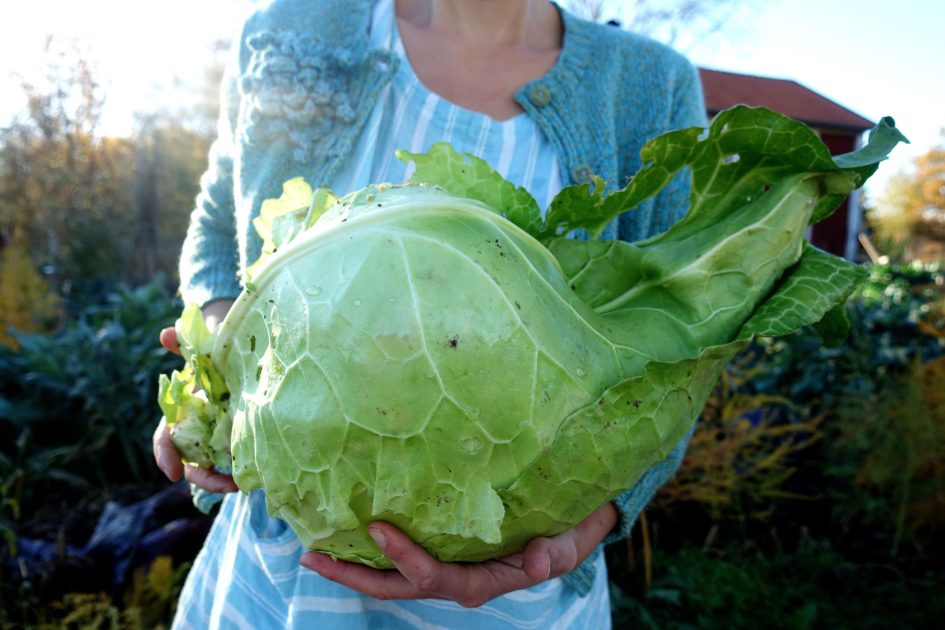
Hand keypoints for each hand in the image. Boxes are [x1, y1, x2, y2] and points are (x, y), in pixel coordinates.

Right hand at [153, 300, 237, 493]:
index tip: (172, 472)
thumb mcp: (203, 347)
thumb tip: (165, 334)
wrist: (241, 348)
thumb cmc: (217, 350)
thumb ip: (184, 344)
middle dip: (205, 478)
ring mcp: (220, 434)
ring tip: (245, 484)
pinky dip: (244, 467)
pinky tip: (260, 472)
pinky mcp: (241, 435)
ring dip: (225, 479)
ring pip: (215, 466)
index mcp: (184, 411)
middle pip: (192, 462)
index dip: (165, 454)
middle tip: (225, 485)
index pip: (166, 438)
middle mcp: (199, 427)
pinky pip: (238, 457)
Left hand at [299, 502, 617, 607]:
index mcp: (478, 582)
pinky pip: (398, 561)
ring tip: (312, 552)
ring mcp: (442, 571)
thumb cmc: (565, 535)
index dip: (404, 557)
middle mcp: (453, 581)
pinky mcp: (439, 555)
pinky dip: (369, 553)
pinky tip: (344, 534)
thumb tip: (535, 562)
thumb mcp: (567, 545)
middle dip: (353, 575)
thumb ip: (554, 554)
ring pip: (389, 579)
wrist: (565, 532)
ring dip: (351, 567)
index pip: (434, 577)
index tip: (376, 528)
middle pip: (395, 587)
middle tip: (312, 557)